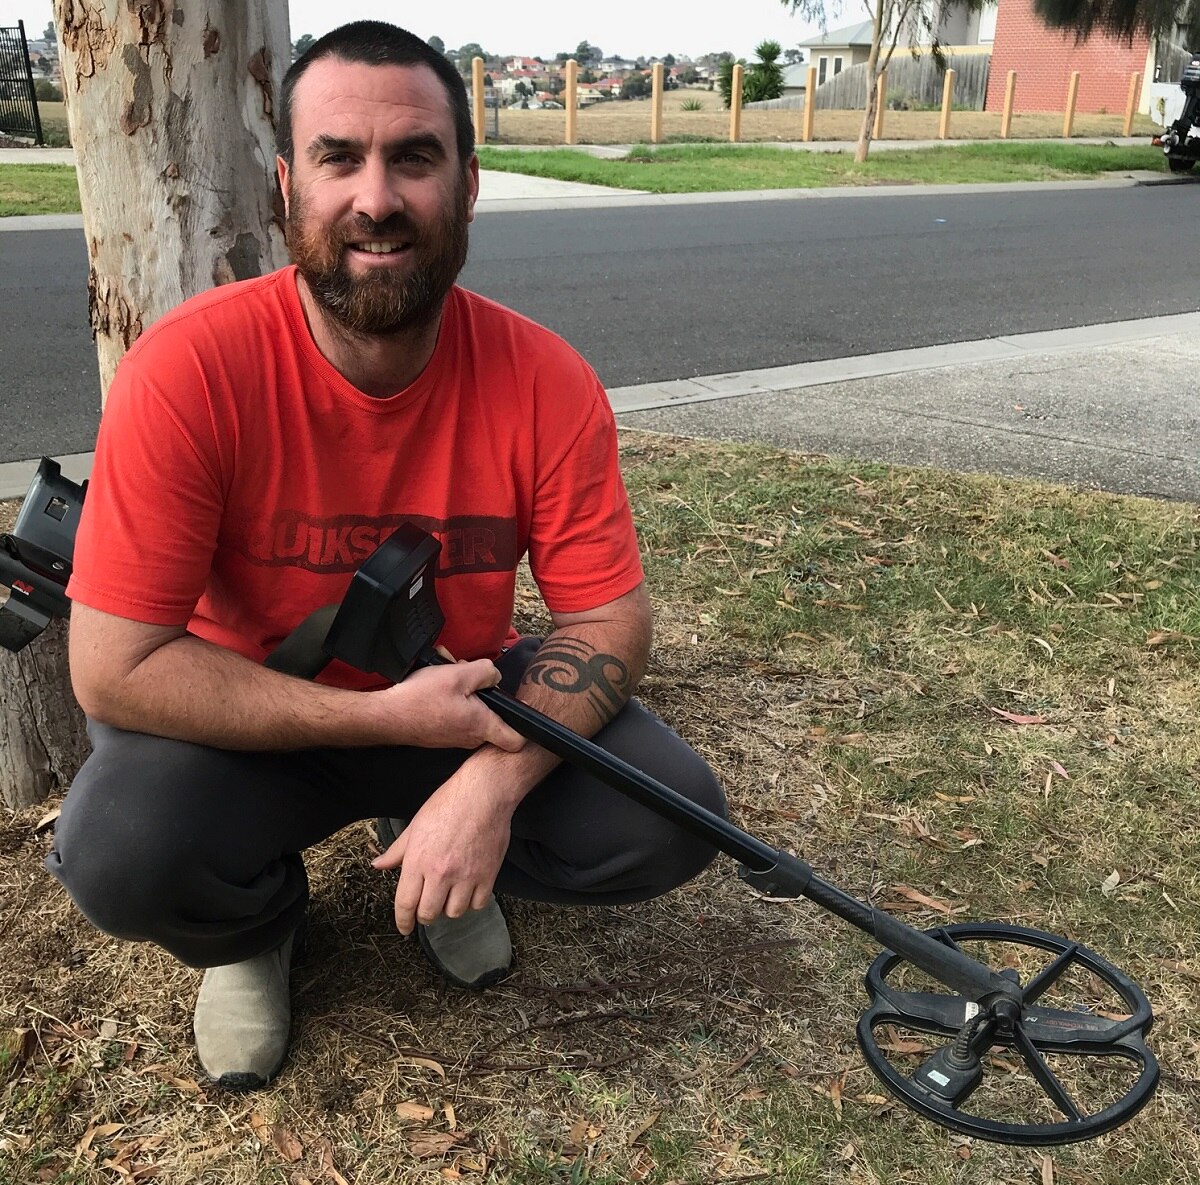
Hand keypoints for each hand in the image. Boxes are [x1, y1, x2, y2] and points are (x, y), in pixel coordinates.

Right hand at [371, 658, 525, 751]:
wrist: (386, 716)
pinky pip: (455, 711)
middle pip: (492, 714)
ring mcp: (455, 736)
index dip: (526, 728)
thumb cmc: (420, 699)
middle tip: (468, 673)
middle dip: (484, 690)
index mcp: (481, 726)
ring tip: (448, 671)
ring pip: (472, 709)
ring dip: (463, 688)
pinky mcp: (441, 732)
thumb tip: (495, 676)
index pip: (517, 741)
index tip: (524, 711)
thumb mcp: (459, 674)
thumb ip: (486, 672)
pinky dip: (450, 695)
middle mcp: (471, 737)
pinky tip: (435, 680)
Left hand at [371, 767, 512, 933]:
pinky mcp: (487, 875)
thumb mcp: (416, 825)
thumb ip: (397, 851)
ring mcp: (465, 875)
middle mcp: (440, 873)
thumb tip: (378, 865)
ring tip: (449, 895)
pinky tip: (468, 891)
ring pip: (453, 912)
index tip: (404, 928)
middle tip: (427, 907)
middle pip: (428, 913)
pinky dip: (472, 902)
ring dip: (449, 908)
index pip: (405, 903)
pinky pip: (477, 904)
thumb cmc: (449, 804)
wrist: (484, 794)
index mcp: (418, 860)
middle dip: (424, 915)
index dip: (403, 921)